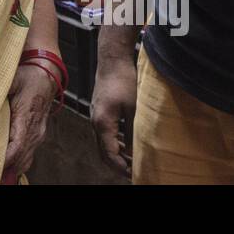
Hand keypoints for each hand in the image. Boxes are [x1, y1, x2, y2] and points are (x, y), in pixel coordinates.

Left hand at [3, 63, 57, 181]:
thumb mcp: (13, 78)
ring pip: (25, 159)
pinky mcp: (37, 135)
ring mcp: (38, 135)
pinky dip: (17, 163)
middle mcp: (35, 130)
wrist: (48, 77)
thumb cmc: (29, 77)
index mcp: (27, 117)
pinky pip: (28, 155)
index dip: (5, 157)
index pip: (17, 144)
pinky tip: (4, 168)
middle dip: (5, 166)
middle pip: (21, 157)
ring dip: (11, 167)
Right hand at [90, 51, 135, 175]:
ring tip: (131, 162)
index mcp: (103, 123)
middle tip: (133, 173)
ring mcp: (95, 116)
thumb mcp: (133, 107)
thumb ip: (134, 130)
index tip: (134, 174)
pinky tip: (126, 143)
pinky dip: (113, 143)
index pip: (110, 154)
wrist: (112, 60)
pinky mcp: (98, 111)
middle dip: (117, 165)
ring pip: (102, 144)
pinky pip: (103, 134)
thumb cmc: (123, 80)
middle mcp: (95, 122)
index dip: (122, 167)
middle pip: (103, 152)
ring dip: (115, 154)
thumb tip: (139, 150)